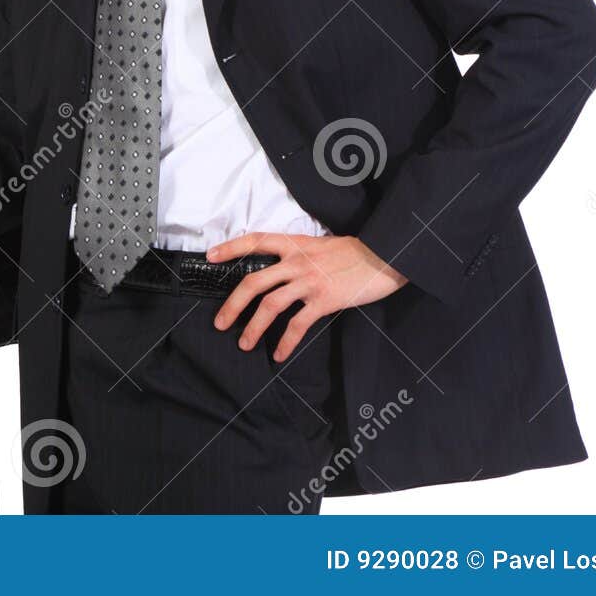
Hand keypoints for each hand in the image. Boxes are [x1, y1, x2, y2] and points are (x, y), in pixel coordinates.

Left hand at [206, 233, 407, 361]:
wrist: (386, 256)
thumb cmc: (353, 252)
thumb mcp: (320, 244)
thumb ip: (297, 255)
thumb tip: (279, 270)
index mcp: (294, 244)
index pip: (255, 240)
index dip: (230, 248)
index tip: (210, 257)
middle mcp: (297, 262)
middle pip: (254, 282)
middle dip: (232, 305)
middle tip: (219, 323)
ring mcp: (309, 282)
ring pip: (270, 306)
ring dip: (253, 328)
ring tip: (244, 343)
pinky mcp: (324, 300)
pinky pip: (298, 324)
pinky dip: (286, 342)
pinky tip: (279, 354)